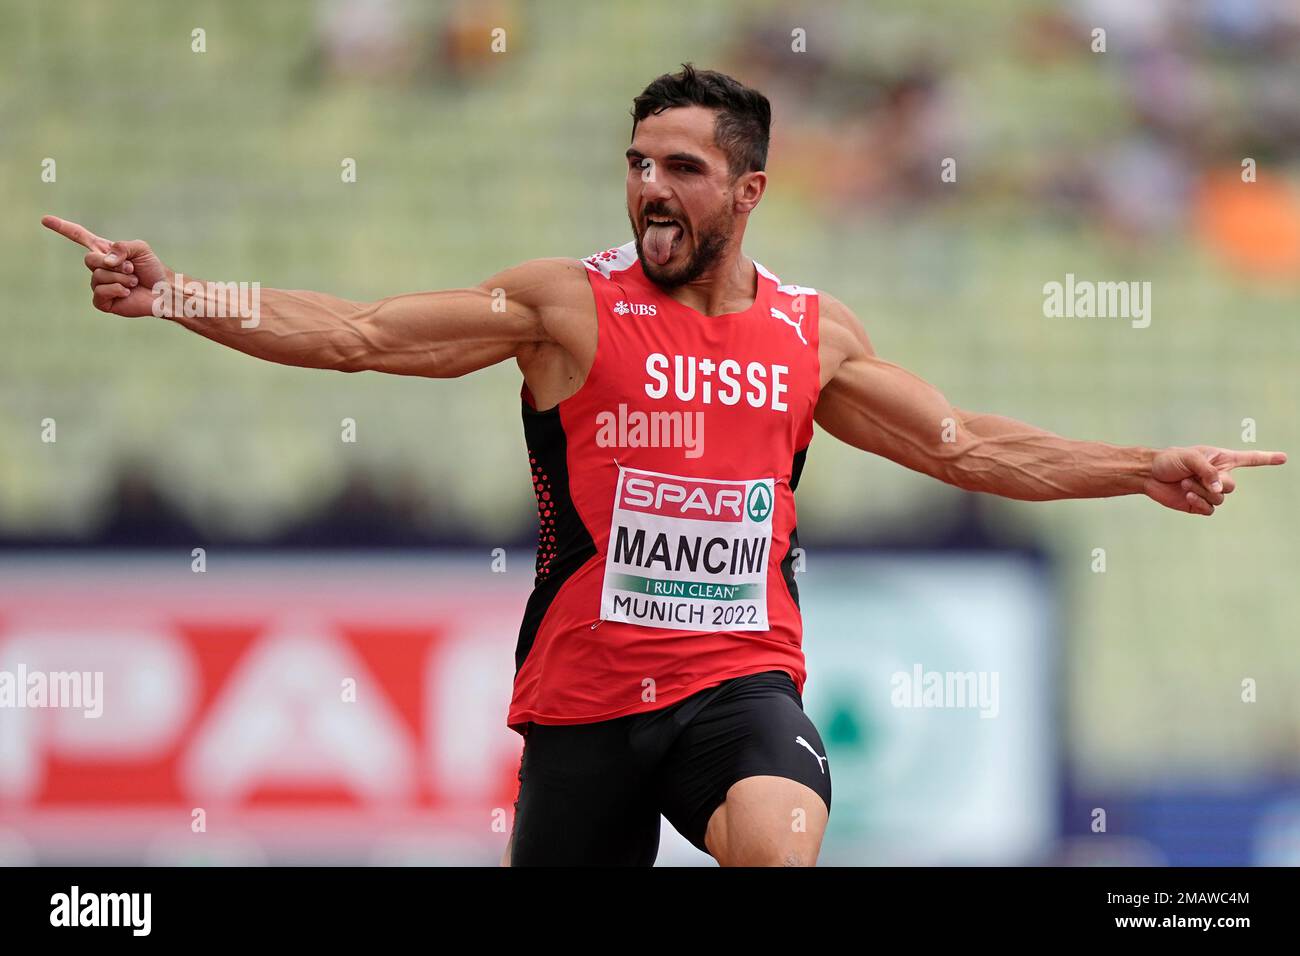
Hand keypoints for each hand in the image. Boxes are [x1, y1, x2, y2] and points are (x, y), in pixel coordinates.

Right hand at [42, 215, 170, 317]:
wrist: (163, 291)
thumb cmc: (153, 269)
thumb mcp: (139, 248)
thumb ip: (121, 247)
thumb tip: (105, 261)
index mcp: (104, 252)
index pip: (79, 237)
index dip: (62, 228)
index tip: (44, 220)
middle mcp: (99, 268)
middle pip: (89, 260)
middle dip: (114, 264)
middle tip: (132, 270)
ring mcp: (99, 285)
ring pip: (98, 277)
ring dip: (121, 278)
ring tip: (134, 282)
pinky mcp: (103, 301)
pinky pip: (99, 293)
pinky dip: (116, 290)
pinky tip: (127, 292)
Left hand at [1144, 445, 1286, 514]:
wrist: (1149, 474)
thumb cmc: (1170, 460)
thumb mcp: (1191, 458)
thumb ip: (1209, 472)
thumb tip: (1221, 489)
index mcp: (1221, 459)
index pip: (1249, 459)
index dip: (1267, 459)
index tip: (1284, 458)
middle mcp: (1218, 476)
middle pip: (1231, 486)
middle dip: (1214, 483)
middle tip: (1192, 477)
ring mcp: (1209, 491)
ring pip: (1220, 499)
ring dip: (1201, 492)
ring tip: (1184, 483)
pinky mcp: (1198, 504)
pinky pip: (1209, 509)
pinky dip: (1198, 503)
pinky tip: (1186, 495)